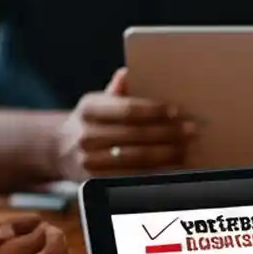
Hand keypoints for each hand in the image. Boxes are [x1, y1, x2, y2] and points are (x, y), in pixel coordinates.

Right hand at [54, 69, 196, 178]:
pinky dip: (158, 172)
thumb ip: (118, 89)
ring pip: (138, 159)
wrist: (60, 149)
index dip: (154, 111)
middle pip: (136, 136)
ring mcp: (89, 161)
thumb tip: (129, 71)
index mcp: (89, 109)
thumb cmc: (92, 121)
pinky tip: (175, 166)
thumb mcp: (99, 100)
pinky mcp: (97, 182)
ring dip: (168, 153)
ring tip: (188, 147)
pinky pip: (134, 177)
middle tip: (192, 130)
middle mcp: (86, 135)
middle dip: (169, 133)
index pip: (127, 109)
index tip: (176, 111)